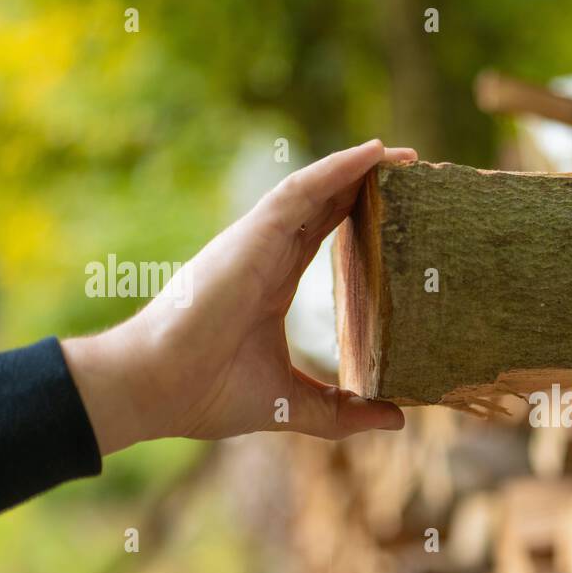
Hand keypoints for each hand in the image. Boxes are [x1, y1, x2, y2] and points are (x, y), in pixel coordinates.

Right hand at [62, 139, 414, 455]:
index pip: (323, 236)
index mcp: (272, 283)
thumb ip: (343, 410)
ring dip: (359, 167)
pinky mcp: (253, 236)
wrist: (157, 389)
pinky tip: (372, 153)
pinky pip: (301, 190)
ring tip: (403, 154)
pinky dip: (337, 168)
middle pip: (324, 204)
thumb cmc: (208, 393)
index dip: (359, 217)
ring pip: (316, 188)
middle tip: (413, 172)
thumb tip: (397, 419)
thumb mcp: (295, 404)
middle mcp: (266, 254)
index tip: (401, 211)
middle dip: (366, 184)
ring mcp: (258, 241)